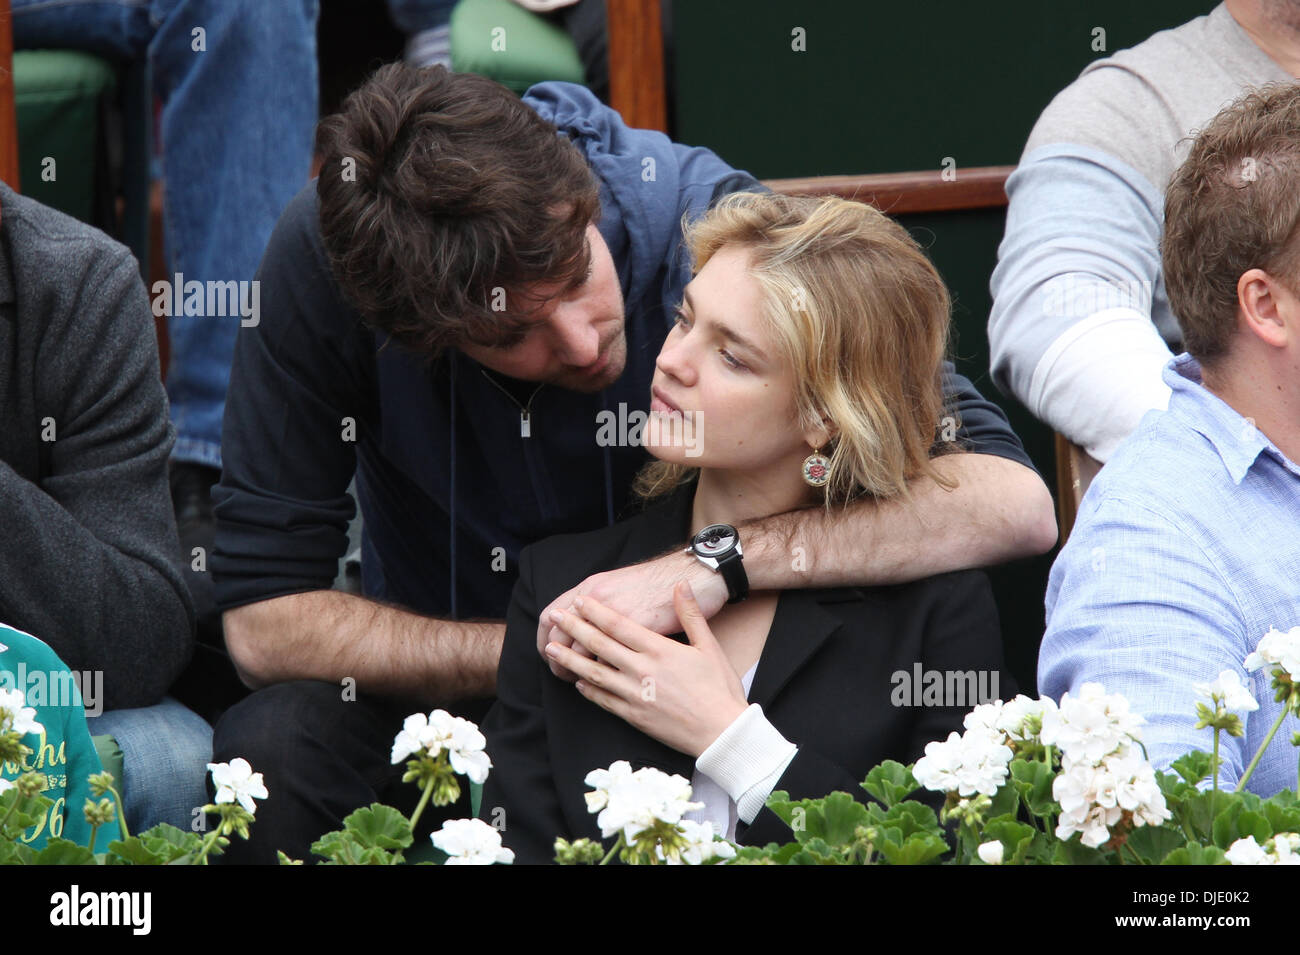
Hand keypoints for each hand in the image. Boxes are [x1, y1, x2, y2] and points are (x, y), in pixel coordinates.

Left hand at [544, 581, 747, 757]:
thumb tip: (681, 585)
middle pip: (599, 645)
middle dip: (573, 629)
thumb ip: (691, 614)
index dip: (595, 612)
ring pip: (594, 673)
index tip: (578, 602)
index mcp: (659, 650)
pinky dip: (588, 690)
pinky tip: (577, 682)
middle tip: (553, 618)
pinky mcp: (634, 716)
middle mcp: (642, 670)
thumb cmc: (719, 687)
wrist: (722, 731)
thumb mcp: (709, 646)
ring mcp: (635, 694)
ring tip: (551, 649)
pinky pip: (604, 700)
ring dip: (570, 660)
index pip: (618, 625)